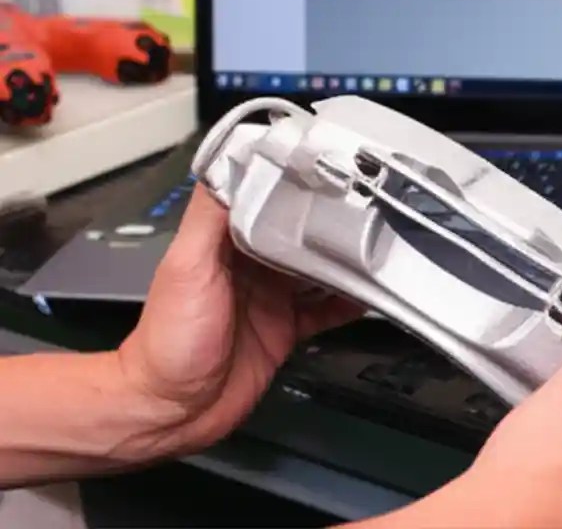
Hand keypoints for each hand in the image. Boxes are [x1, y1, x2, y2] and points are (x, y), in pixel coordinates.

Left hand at [115, 185, 363, 454]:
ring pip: (321, 270)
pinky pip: (327, 310)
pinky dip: (350, 302)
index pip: (270, 203)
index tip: (331, 178)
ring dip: (347, 262)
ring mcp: (271, 298)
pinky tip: (369, 295)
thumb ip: (211, 218)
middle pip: (303, 235)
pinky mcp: (285, 330)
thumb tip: (233, 167)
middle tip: (369, 215)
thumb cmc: (167, 343)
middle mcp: (251, 266)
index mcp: (227, 243)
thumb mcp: (186, 267)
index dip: (300, 190)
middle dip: (334, 225)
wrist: (170, 409)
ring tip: (378, 250)